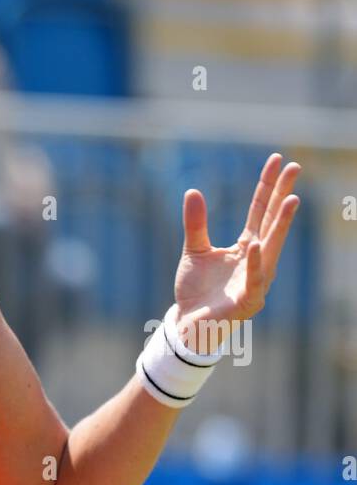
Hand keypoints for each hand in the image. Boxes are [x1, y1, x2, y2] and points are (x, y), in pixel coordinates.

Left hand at [172, 152, 300, 352]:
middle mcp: (258, 260)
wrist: (188, 324)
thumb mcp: (195, 251)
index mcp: (247, 246)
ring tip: (291, 199)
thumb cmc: (196, 290)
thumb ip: (196, 224)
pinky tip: (257, 244)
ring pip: (272, 248)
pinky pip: (255, 280)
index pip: (260, 210)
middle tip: (295, 167)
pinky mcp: (248, 301)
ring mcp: (256, 279)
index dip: (267, 186)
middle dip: (282, 195)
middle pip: (272, 222)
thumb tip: (192, 191)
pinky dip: (256, 263)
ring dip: (281, 224)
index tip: (276, 160)